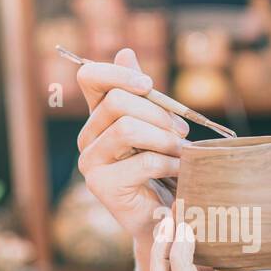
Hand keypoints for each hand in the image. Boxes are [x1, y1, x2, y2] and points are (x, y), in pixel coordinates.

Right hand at [75, 48, 190, 244]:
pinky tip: (180, 170)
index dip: (118, 73)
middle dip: (157, 113)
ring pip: (126, 129)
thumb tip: (125, 52)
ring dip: (164, 138)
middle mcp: (87, 138)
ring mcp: (90, 163)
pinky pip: (142, 161)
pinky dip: (170, 162)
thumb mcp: (157, 126)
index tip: (149, 85)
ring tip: (183, 151)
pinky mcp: (101, 186)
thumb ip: (142, 94)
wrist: (166, 218)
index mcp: (99, 118)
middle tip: (182, 131)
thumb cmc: (164, 169)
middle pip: (115, 102)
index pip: (90, 78)